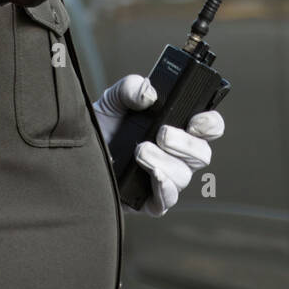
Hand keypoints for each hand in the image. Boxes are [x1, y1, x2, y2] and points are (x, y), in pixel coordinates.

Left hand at [93, 74, 224, 216]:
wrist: (78, 149)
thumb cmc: (103, 125)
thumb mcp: (114, 98)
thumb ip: (132, 87)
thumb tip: (149, 93)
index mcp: (177, 127)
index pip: (209, 127)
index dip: (210, 124)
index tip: (196, 121)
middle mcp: (176, 155)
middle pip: (202, 155)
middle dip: (186, 143)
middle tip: (162, 133)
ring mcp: (164, 178)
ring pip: (184, 177)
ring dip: (165, 162)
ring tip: (140, 151)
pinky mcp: (148, 201)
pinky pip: (166, 201)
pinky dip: (164, 188)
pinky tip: (153, 174)